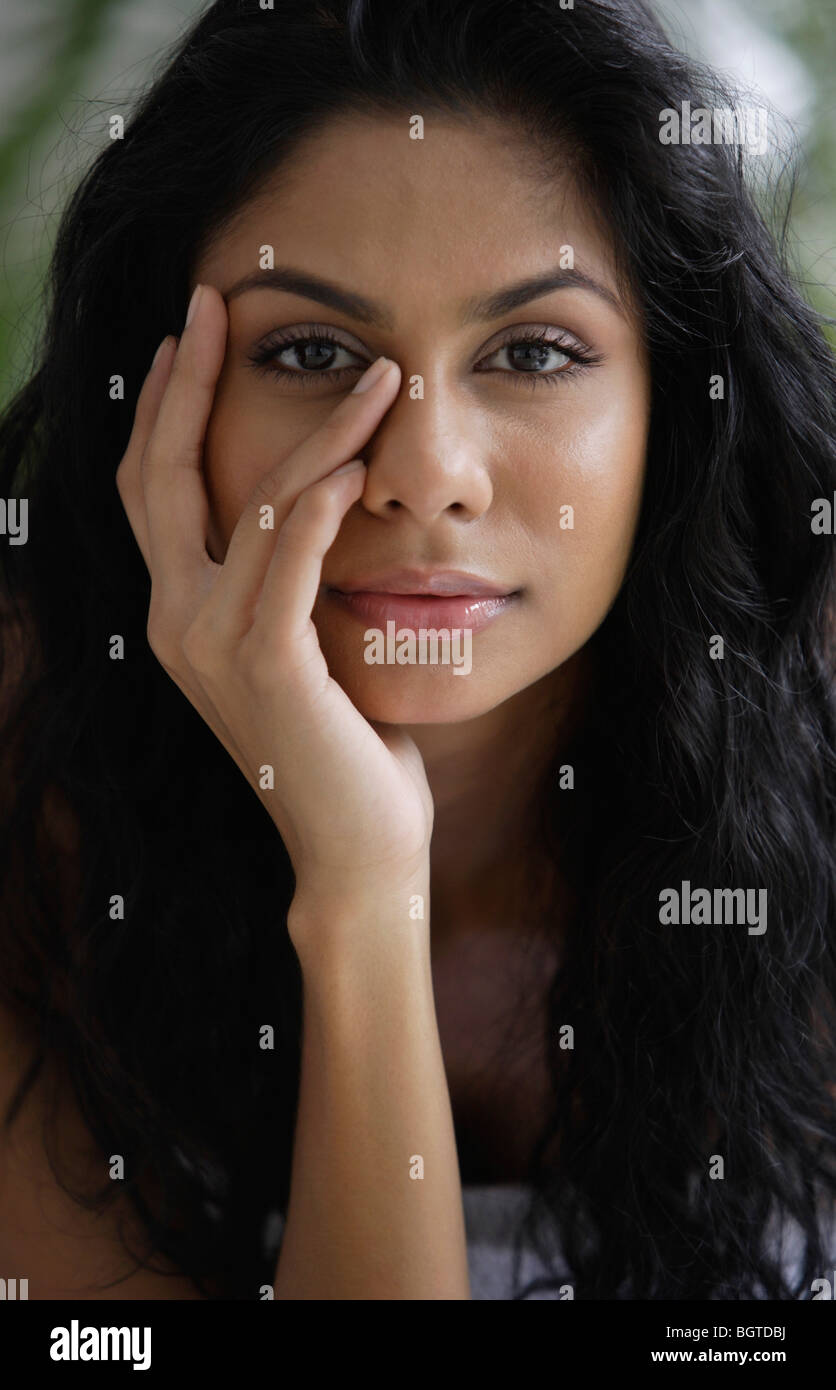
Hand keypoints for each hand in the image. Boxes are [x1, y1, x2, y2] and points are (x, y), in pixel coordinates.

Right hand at [116, 284, 433, 953]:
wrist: (356, 845)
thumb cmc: (344, 744)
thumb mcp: (303, 643)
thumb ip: (289, 577)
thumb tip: (324, 493)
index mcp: (180, 613)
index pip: (153, 487)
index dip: (165, 405)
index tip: (195, 332)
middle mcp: (176, 621)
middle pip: (162, 475)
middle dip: (188, 381)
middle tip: (217, 300)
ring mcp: (212, 644)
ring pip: (252, 505)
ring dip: (317, 433)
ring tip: (377, 379)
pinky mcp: (266, 665)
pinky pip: (289, 561)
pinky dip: (321, 506)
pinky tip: (358, 464)